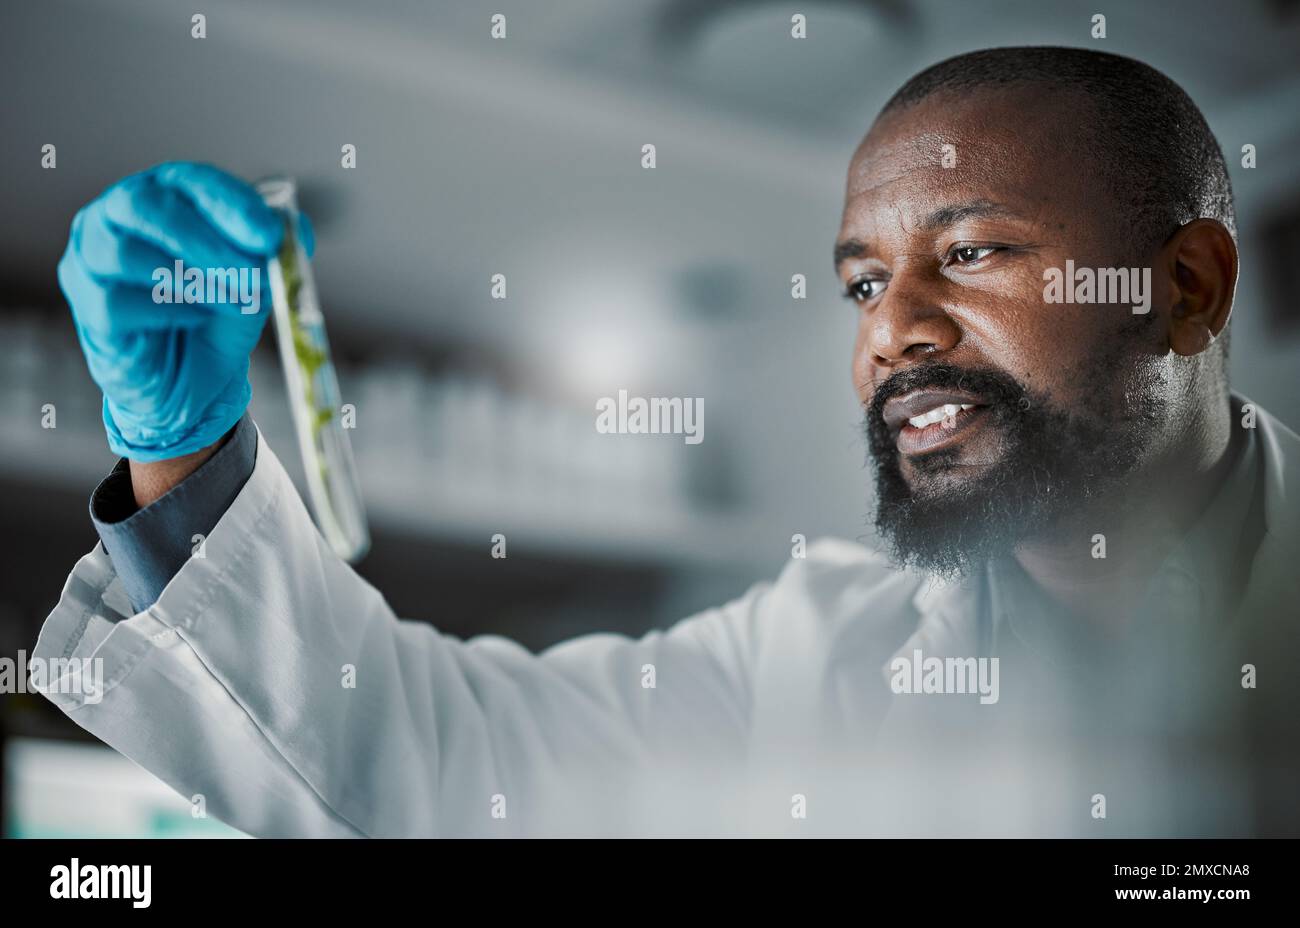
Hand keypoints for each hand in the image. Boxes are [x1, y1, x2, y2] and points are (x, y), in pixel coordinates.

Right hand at [58, 161, 312, 461]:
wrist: (197, 378)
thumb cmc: (219, 315)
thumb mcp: (258, 279)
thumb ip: (274, 251)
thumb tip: (293, 231)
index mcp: (165, 194)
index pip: (189, 181)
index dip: (231, 205)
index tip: (270, 236)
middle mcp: (119, 215)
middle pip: (145, 206)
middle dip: (205, 241)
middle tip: (251, 273)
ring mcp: (93, 258)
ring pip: (126, 253)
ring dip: (190, 280)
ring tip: (232, 302)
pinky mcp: (88, 305)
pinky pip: (115, 301)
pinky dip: (164, 310)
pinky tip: (196, 317)